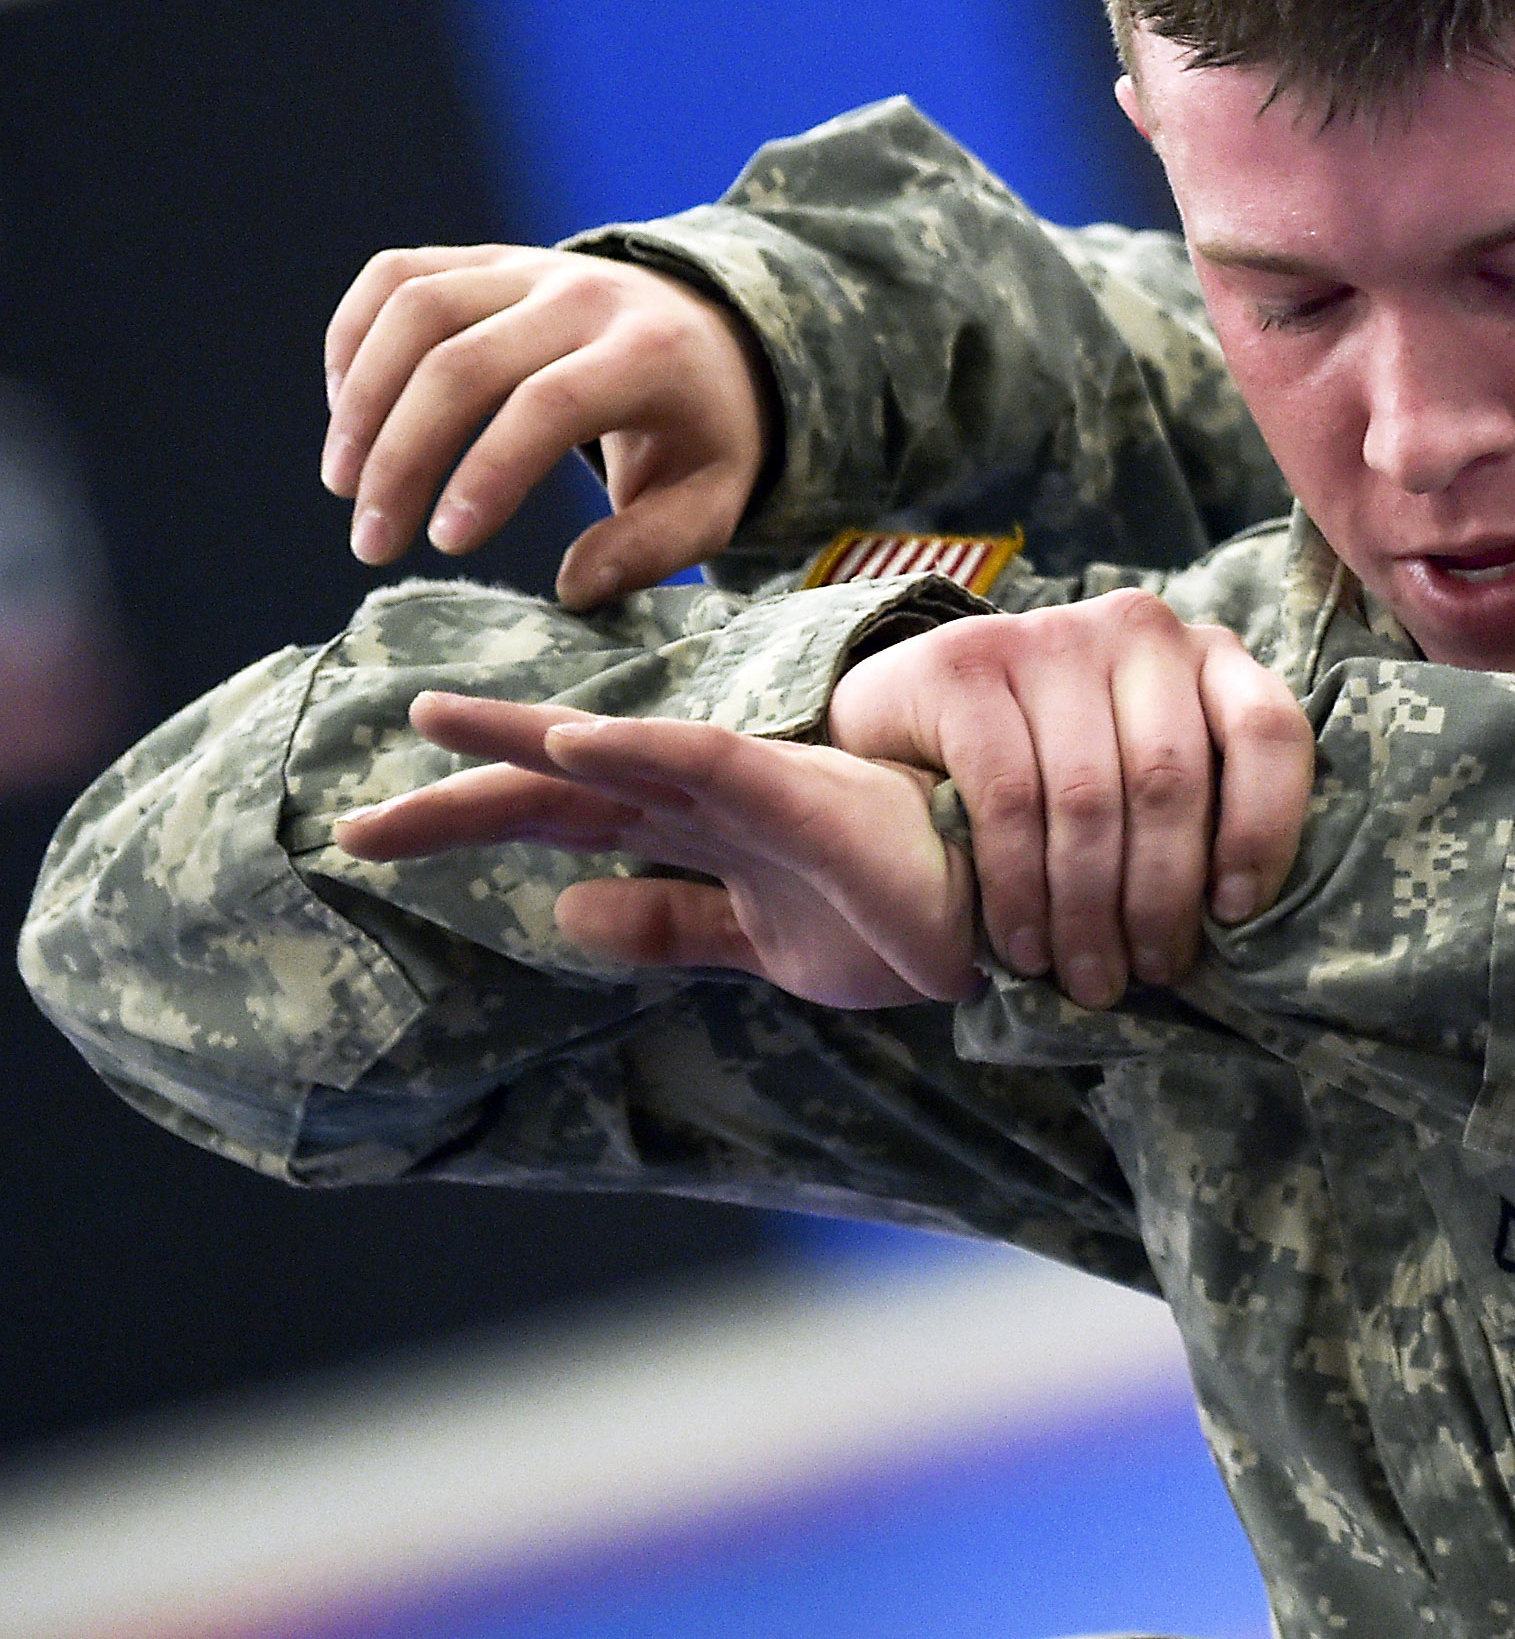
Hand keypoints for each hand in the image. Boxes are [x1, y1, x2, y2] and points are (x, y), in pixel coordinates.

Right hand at [322, 246, 772, 609]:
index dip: (489, 471)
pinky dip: (354, 339)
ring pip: (416, 309)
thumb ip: (655, 547)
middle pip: (463, 361)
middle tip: (372, 542)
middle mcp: (587, 293)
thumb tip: (575, 587)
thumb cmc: (704, 434)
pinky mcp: (488, 258)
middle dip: (402, 457)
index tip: (445, 543)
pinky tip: (348, 415)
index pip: (551, 403)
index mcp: (652, 352)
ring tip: (343, 485)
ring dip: (363, 401)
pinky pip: (397, 276)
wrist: (716, 336)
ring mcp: (532, 266)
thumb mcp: (714, 499)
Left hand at [333, 690, 974, 1006]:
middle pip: (564, 783)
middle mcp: (713, 798)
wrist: (1008, 923)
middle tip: (352, 819)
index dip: (466, 821)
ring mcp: (757, 791)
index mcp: (700, 832)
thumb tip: (566, 910)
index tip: (367, 835)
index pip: (562, 817)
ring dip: (525, 740)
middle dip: (461, 792)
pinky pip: (710, 761)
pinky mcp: (804, 795)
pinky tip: (571, 742)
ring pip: (619, 753)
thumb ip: (674, 925)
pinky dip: (641, 747)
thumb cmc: (905, 918)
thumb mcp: (766, 944)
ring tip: (431, 723)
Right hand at [827, 590, 1313, 1004]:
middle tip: (1147, 973)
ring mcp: (1050, 636)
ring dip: (1089, 910)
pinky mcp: (966, 662)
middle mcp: (1139, 629)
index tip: (1234, 912)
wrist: (909, 730)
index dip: (1261, 828)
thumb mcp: (1148, 782)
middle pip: (1171, 779)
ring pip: (1090, 797)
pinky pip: (1009, 797)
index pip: (1267, 731)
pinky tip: (1023, 946)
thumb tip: (1241, 915)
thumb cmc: (1062, 775)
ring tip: (1088, 977)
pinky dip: (1020, 887)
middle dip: (1161, 897)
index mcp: (1210, 655)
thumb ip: (1203, 814)